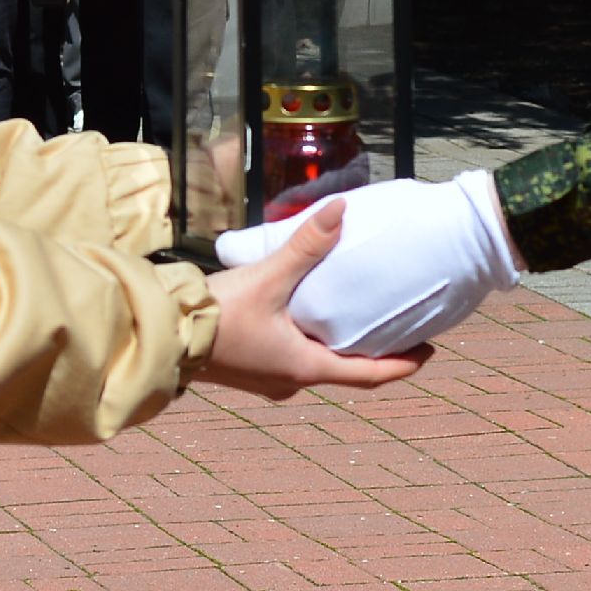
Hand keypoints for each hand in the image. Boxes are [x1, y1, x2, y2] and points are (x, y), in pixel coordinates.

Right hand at [196, 202, 427, 400]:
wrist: (161, 336)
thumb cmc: (218, 316)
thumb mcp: (268, 278)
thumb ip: (306, 246)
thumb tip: (341, 210)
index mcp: (305, 368)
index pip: (368, 376)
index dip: (403, 364)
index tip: (429, 352)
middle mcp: (290, 381)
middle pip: (344, 371)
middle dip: (370, 353)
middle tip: (394, 330)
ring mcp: (266, 378)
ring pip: (315, 365)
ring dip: (337, 348)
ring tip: (353, 319)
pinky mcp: (246, 369)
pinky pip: (290, 359)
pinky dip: (309, 344)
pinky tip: (304, 318)